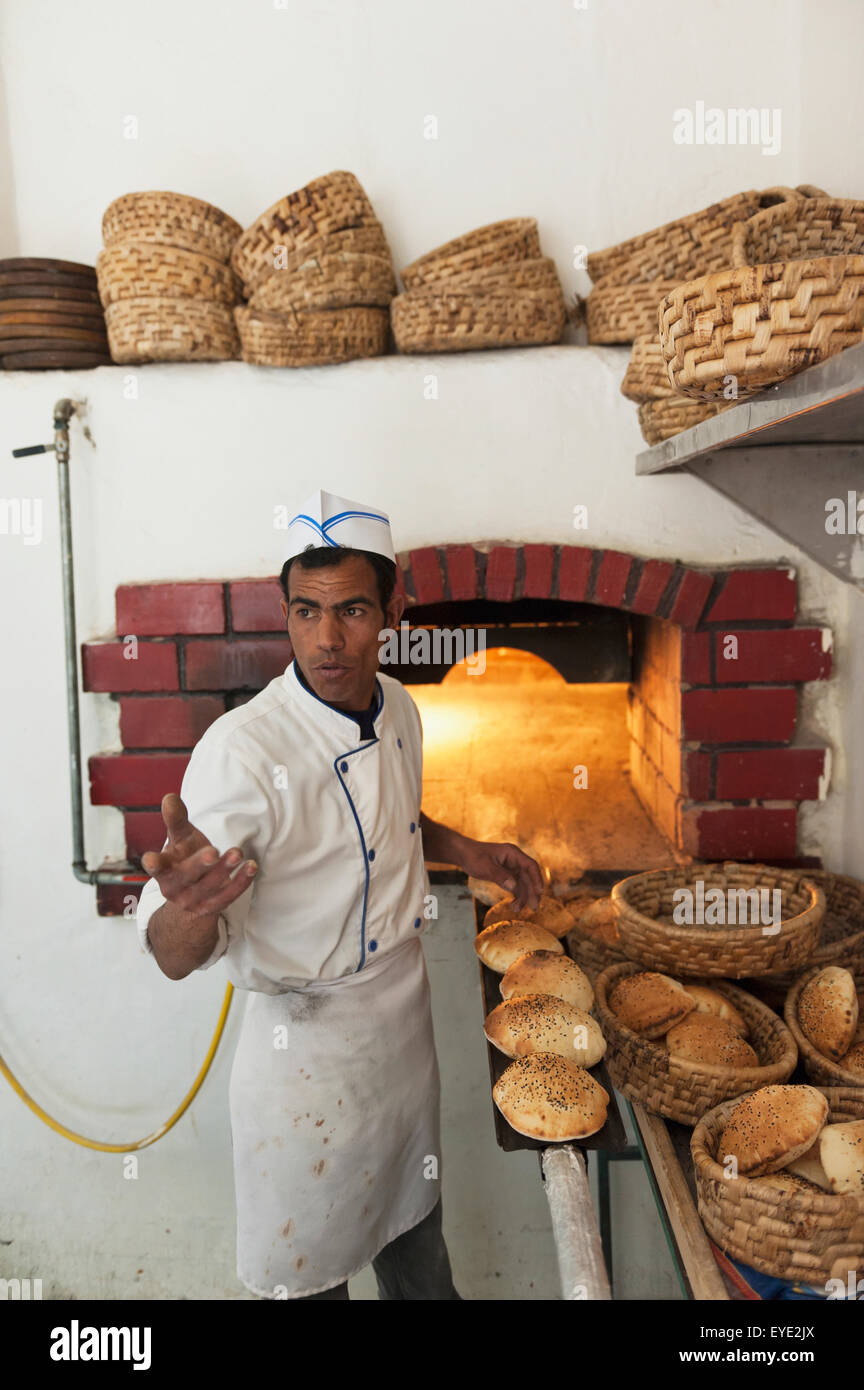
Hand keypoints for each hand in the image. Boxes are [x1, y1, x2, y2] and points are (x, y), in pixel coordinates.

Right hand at [140, 793, 257, 917]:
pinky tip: (251, 866)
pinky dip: (241, 882)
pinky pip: (228, 896)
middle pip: (186, 876)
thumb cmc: (184, 856)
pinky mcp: (212, 907)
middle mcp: (175, 887)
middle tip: (213, 851)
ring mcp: (193, 900)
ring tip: (238, 852)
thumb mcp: (180, 838)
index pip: (156, 867)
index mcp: (163, 870)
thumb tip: (170, 797)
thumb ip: (176, 819)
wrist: (192, 892)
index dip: (153, 863)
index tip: (152, 860)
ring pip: (209, 886)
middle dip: (199, 864)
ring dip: (224, 870)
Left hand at [460, 839, 542, 911]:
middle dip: (531, 892)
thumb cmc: (473, 856)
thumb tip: (514, 887)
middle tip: (533, 907)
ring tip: (517, 909)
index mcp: (512, 853)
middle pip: (528, 877)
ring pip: (522, 884)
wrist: (463, 854)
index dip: (537, 879)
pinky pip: (515, 887)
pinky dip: (516, 896)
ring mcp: (511, 868)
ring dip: (523, 897)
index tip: (540, 892)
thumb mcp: (485, 866)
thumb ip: (499, 876)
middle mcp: (514, 861)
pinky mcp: (506, 875)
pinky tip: (514, 906)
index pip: (530, 866)